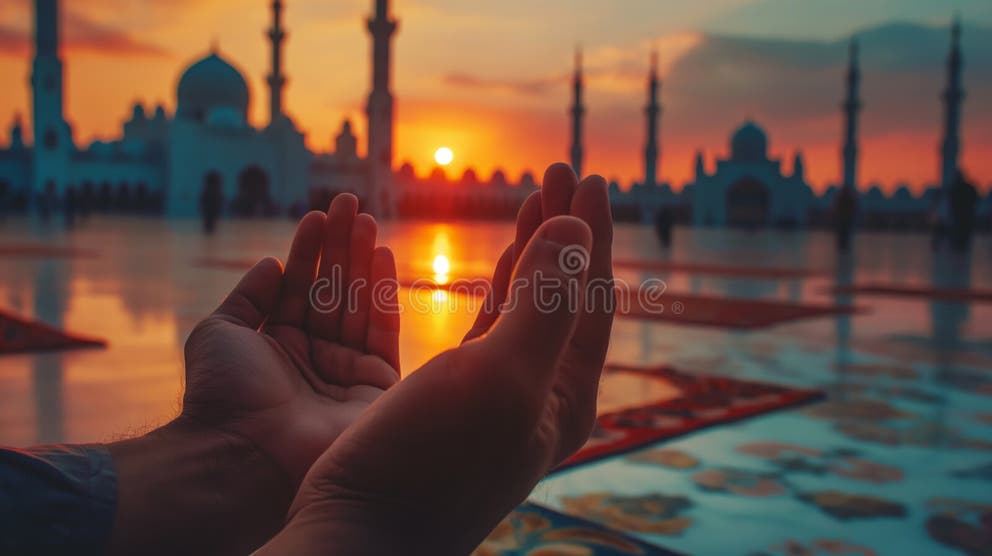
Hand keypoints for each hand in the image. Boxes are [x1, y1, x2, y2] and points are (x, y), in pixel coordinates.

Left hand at [109, 195, 401, 554]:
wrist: (244, 451)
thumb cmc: (222, 394)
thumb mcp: (220, 331)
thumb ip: (248, 296)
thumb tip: (271, 262)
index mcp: (279, 348)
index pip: (299, 289)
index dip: (308, 252)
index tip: (316, 216)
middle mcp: (315, 358)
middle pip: (333, 291)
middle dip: (339, 247)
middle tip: (347, 203)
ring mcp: (346, 371)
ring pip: (358, 303)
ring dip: (360, 258)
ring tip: (363, 218)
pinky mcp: (375, 386)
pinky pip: (382, 329)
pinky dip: (383, 291)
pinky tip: (380, 254)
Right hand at [259, 165, 613, 554]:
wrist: (362, 530)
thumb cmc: (429, 461)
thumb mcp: (498, 376)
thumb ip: (544, 301)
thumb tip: (575, 230)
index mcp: (567, 395)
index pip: (592, 296)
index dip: (590, 232)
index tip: (588, 176)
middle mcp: (544, 395)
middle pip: (566, 293)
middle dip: (566, 228)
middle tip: (563, 171)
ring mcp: (503, 395)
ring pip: (530, 304)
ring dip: (535, 248)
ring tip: (538, 198)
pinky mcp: (460, 395)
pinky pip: (495, 324)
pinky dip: (502, 282)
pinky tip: (504, 259)